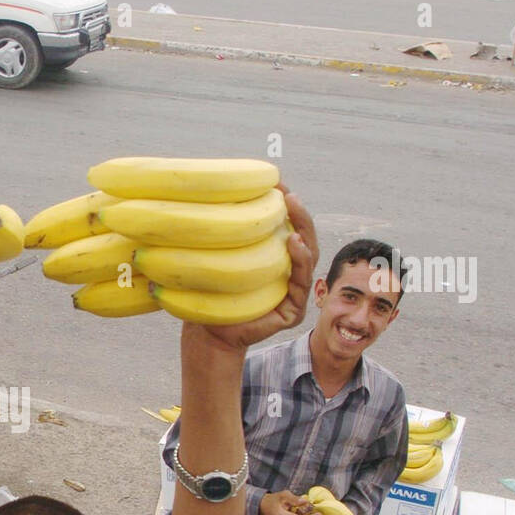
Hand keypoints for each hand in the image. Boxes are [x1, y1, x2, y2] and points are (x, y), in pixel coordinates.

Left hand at [193, 184, 318, 350]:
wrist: (206, 331)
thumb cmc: (210, 292)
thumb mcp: (220, 256)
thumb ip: (229, 233)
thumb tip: (217, 191)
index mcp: (276, 258)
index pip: (287, 227)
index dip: (286, 205)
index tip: (277, 183)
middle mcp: (289, 272)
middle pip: (304, 237)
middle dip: (300, 214)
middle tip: (289, 195)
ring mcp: (294, 292)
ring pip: (308, 257)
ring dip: (303, 232)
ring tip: (293, 212)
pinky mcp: (293, 311)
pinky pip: (301, 283)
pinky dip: (300, 262)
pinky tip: (293, 243)